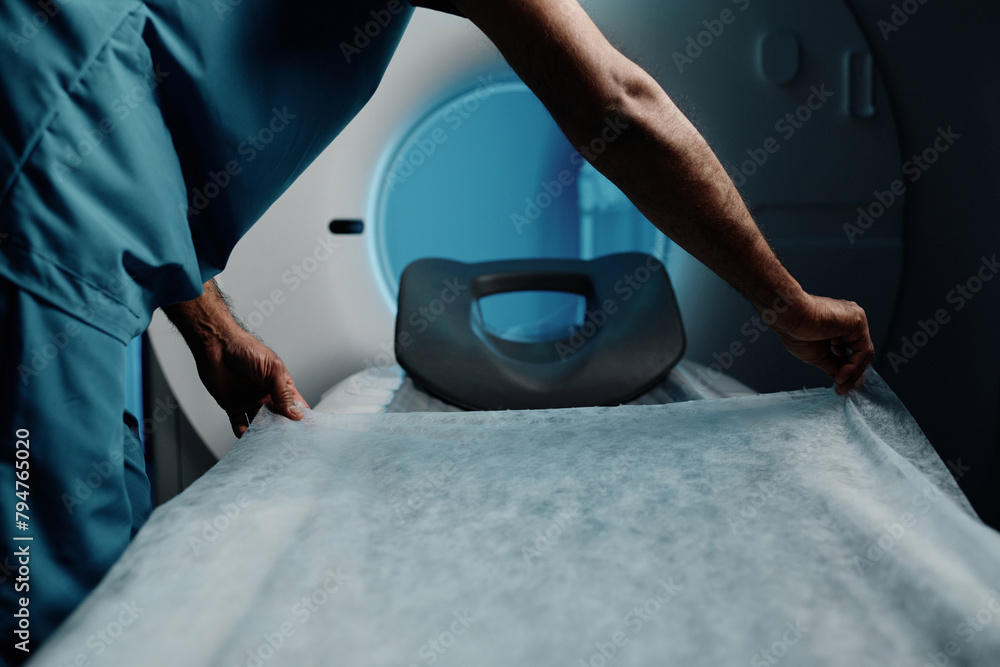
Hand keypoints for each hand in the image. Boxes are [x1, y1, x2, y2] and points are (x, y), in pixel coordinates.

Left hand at [193, 329, 308, 436]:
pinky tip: (246, 433)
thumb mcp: (272, 369)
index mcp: (280, 385)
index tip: (304, 430)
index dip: (301, 417)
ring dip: (262, 432)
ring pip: (260, 424)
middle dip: (281, 429)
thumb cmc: (246, 349)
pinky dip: (243, 432)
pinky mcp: (233, 407)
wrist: (216, 346)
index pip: (295, 405)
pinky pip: (239, 424)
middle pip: (278, 419)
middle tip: (284, 438)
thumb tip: (295, 413)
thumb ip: (283, 392)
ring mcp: (250, 402)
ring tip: (264, 437)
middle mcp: (267, 395)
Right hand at [764, 293, 874, 394]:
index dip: (847, 371)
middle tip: (842, 389)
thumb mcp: (818, 356)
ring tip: (840, 383)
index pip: (851, 352)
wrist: (790, 317)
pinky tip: (841, 374)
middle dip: (852, 374)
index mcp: (839, 327)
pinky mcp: (858, 321)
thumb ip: (835, 367)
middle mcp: (849, 322)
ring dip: (853, 372)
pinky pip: (863, 349)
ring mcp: (855, 320)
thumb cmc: (796, 332)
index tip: (840, 387)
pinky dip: (854, 365)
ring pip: (863, 353)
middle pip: (859, 353)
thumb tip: (845, 382)